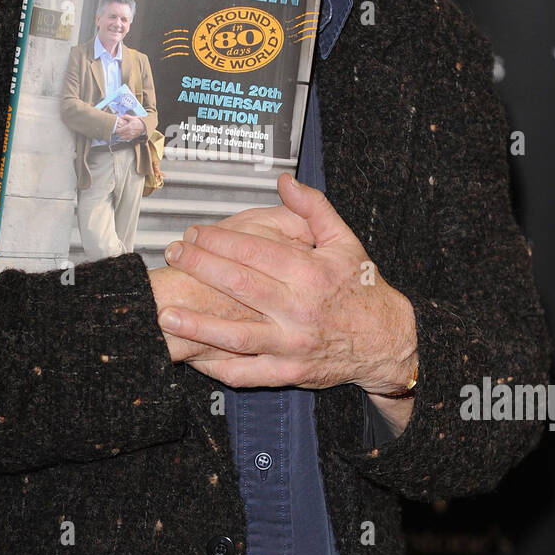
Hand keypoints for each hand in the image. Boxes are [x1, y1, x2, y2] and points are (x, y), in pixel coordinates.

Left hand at [114, 114, 144, 141]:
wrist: (143, 127)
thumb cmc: (138, 122)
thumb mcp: (132, 118)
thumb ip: (126, 116)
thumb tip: (120, 116)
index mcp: (129, 127)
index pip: (120, 131)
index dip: (116, 130)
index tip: (114, 129)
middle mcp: (129, 132)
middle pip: (120, 134)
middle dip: (117, 133)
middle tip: (115, 131)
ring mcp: (131, 136)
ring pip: (122, 137)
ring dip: (119, 136)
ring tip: (118, 133)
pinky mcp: (132, 137)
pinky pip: (126, 139)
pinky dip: (123, 138)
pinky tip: (122, 136)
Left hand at [156, 174, 417, 412]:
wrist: (388, 341)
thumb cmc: (362, 288)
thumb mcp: (345, 242)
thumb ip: (313, 208)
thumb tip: (283, 181)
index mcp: (311, 273)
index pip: (255, 251)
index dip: (219, 240)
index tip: (194, 233)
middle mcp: (300, 309)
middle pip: (240, 286)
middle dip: (200, 269)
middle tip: (173, 256)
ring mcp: (293, 345)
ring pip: (237, 336)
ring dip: (199, 325)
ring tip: (166, 314)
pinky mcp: (289, 373)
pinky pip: (247, 374)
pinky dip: (218, 367)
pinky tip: (193, 355)